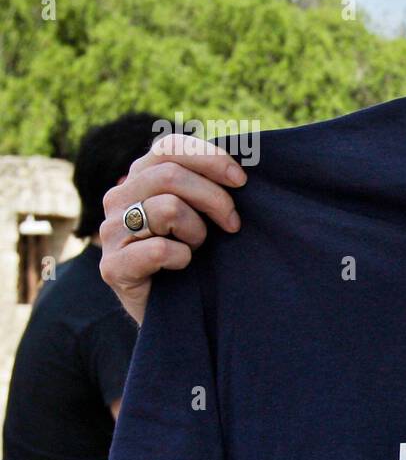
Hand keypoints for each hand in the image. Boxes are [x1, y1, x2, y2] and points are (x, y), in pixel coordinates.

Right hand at [100, 134, 246, 325]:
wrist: (176, 312)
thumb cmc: (197, 257)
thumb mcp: (203, 213)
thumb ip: (208, 184)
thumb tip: (239, 168)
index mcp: (140, 178)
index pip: (169, 147)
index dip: (210, 158)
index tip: (242, 181)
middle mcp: (118, 198)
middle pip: (171, 175)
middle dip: (215, 199)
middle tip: (232, 224)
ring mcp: (110, 232)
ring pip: (167, 208)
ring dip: (197, 232)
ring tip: (198, 248)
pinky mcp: (112, 266)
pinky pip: (159, 248)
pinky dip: (182, 258)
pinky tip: (182, 266)